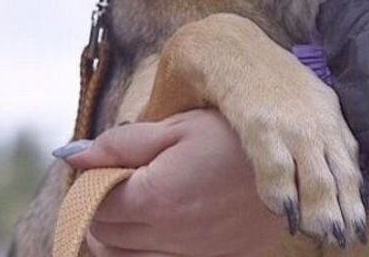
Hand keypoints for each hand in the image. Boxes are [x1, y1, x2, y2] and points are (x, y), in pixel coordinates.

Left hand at [64, 109, 287, 255]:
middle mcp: (167, 237)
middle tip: (121, 177)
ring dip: (120, 231)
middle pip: (102, 237)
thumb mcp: (181, 125)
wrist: (296, 162)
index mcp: (155, 197)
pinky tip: (165, 217)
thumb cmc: (236, 135)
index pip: (92, 205)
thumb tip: (72, 156)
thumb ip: (123, 143)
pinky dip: (146, 246)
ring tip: (142, 196)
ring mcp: (190, 255)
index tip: (106, 164)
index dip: (89, 183)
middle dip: (99, 208)